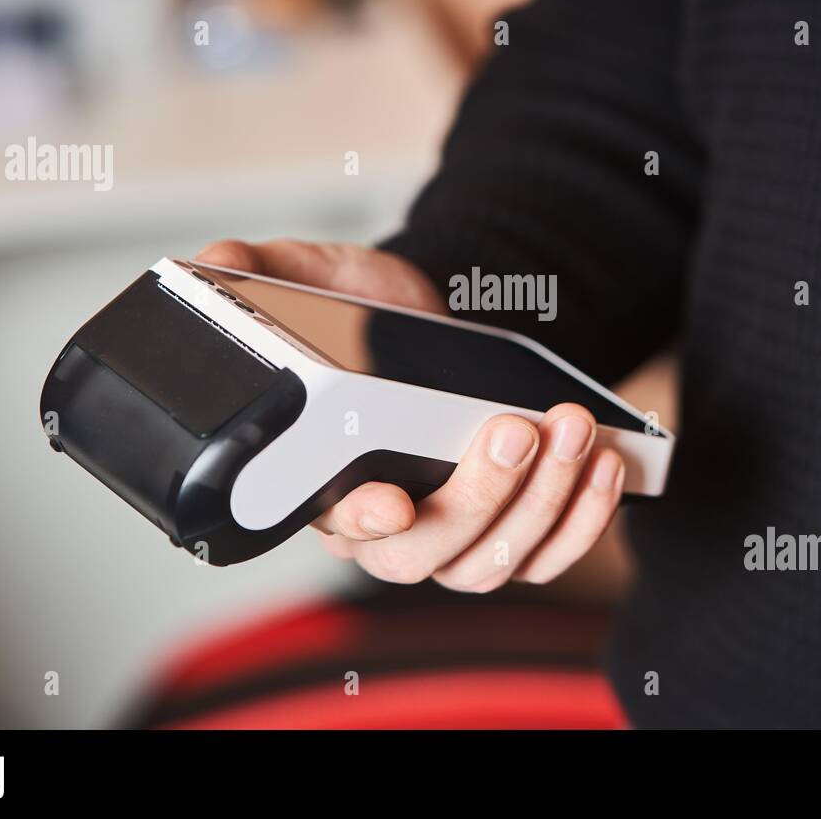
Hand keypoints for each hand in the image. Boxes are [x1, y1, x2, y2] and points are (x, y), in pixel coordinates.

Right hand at [195, 239, 626, 589]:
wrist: (432, 321)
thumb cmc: (366, 312)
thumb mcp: (313, 279)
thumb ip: (261, 272)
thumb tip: (215, 263)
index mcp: (324, 481)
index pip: (337, 525)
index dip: (363, 522)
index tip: (392, 498)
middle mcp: (388, 527)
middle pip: (431, 553)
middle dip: (483, 497)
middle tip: (516, 426)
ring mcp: (454, 535)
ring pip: (496, 558)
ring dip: (546, 501)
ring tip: (574, 427)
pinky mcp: (511, 528)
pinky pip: (551, 553)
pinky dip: (585, 519)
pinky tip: (605, 463)